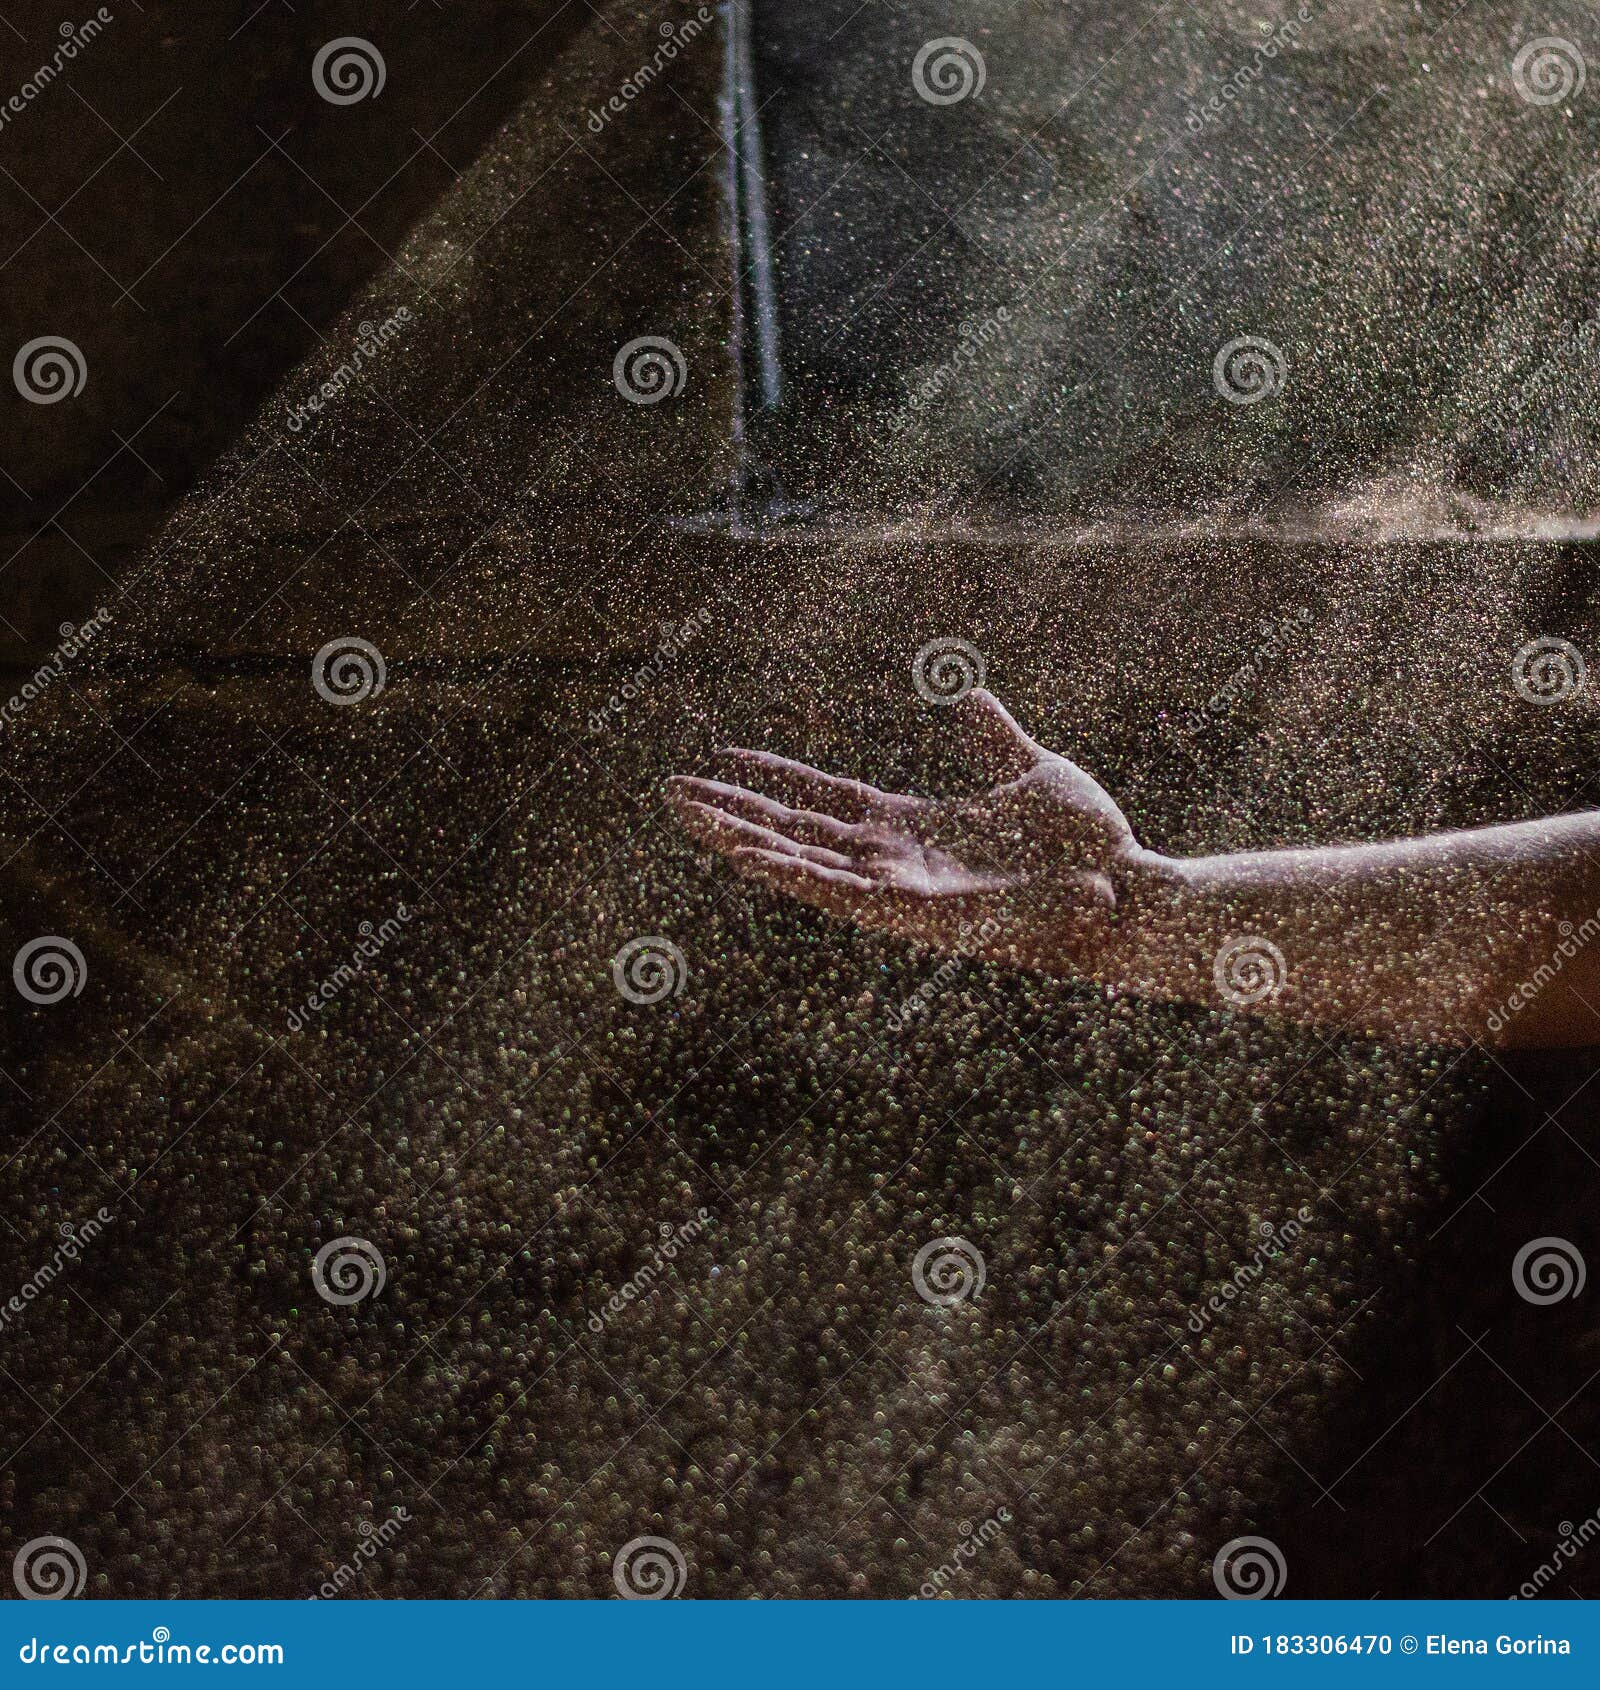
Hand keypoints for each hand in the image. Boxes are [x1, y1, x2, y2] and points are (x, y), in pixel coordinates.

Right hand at [666, 689, 1160, 976]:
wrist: (1129, 890)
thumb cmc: (1089, 843)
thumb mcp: (1034, 772)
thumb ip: (993, 739)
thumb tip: (966, 694)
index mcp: (915, 828)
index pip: (826, 799)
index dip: (776, 777)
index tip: (726, 755)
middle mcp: (895, 863)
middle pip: (793, 831)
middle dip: (731, 812)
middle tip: (669, 791)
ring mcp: (900, 891)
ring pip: (800, 863)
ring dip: (738, 838)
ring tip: (683, 813)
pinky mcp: (913, 916)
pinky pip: (837, 894)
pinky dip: (788, 873)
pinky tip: (742, 852)